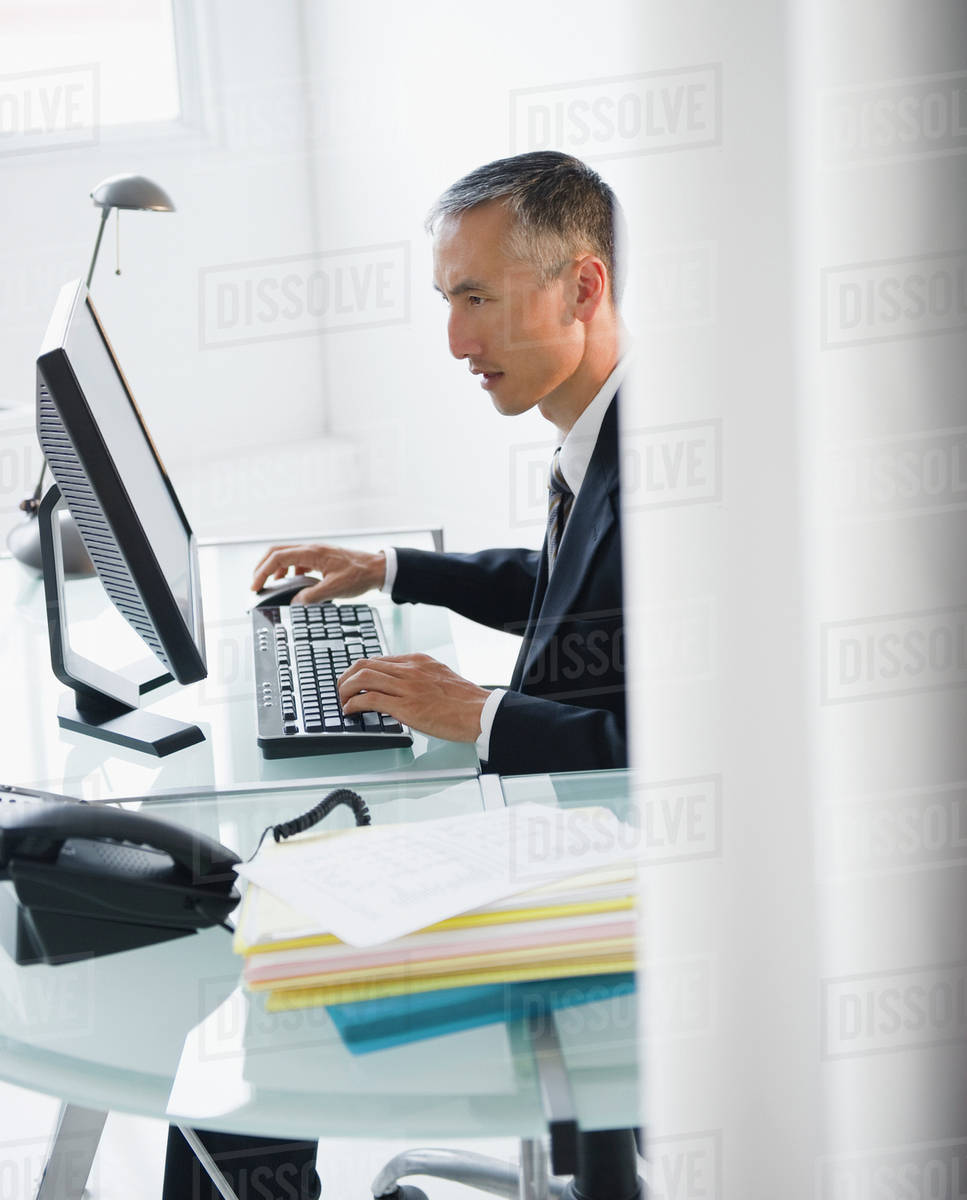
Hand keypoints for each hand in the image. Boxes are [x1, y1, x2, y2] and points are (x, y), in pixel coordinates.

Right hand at [251, 543, 385, 603]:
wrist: (378, 569)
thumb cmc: (359, 575)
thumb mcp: (334, 589)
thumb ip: (312, 596)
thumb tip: (295, 603)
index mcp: (312, 553)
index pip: (278, 557)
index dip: (262, 571)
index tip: (255, 586)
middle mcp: (311, 549)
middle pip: (277, 552)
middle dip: (262, 567)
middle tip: (256, 584)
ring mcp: (315, 552)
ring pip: (287, 555)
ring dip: (276, 569)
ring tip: (272, 585)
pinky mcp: (320, 558)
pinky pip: (298, 561)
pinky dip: (289, 571)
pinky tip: (293, 583)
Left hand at [338, 653, 488, 743]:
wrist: (480, 712)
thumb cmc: (464, 701)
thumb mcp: (440, 677)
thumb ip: (419, 677)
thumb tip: (400, 687)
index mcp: (418, 661)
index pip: (379, 659)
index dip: (360, 670)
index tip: (353, 680)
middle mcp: (410, 670)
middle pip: (365, 664)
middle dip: (346, 677)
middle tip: (341, 689)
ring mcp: (408, 687)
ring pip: (364, 678)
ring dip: (345, 690)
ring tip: (342, 701)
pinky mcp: (406, 706)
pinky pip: (371, 699)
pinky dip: (354, 704)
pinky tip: (350, 711)